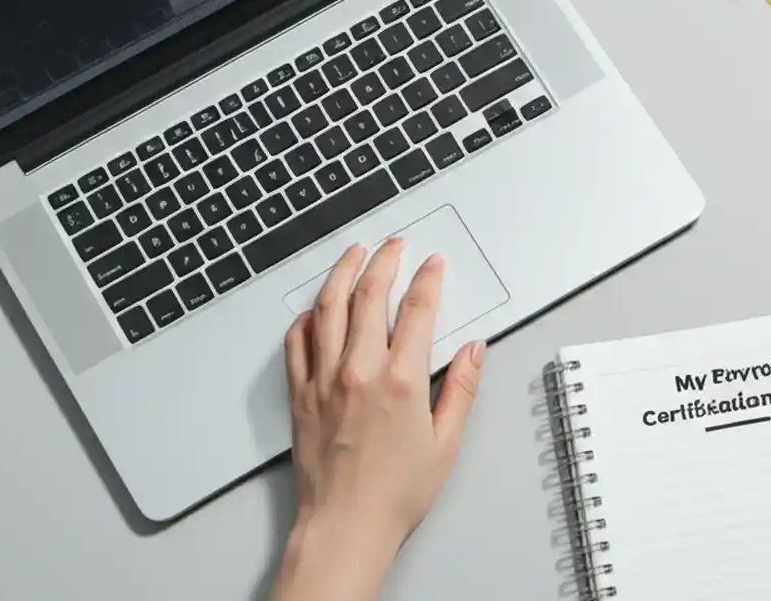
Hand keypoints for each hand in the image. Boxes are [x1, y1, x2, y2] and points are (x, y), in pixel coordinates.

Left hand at [271, 240, 485, 600]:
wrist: (345, 525)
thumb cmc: (395, 493)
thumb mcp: (446, 441)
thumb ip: (461, 388)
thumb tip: (473, 350)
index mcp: (400, 381)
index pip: (417, 310)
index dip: (427, 279)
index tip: (433, 264)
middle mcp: (359, 371)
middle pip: (370, 296)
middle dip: (385, 261)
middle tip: (394, 245)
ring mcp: (324, 379)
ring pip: (329, 308)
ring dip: (342, 273)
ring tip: (353, 253)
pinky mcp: (300, 393)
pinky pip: (297, 341)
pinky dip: (307, 317)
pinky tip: (317, 307)